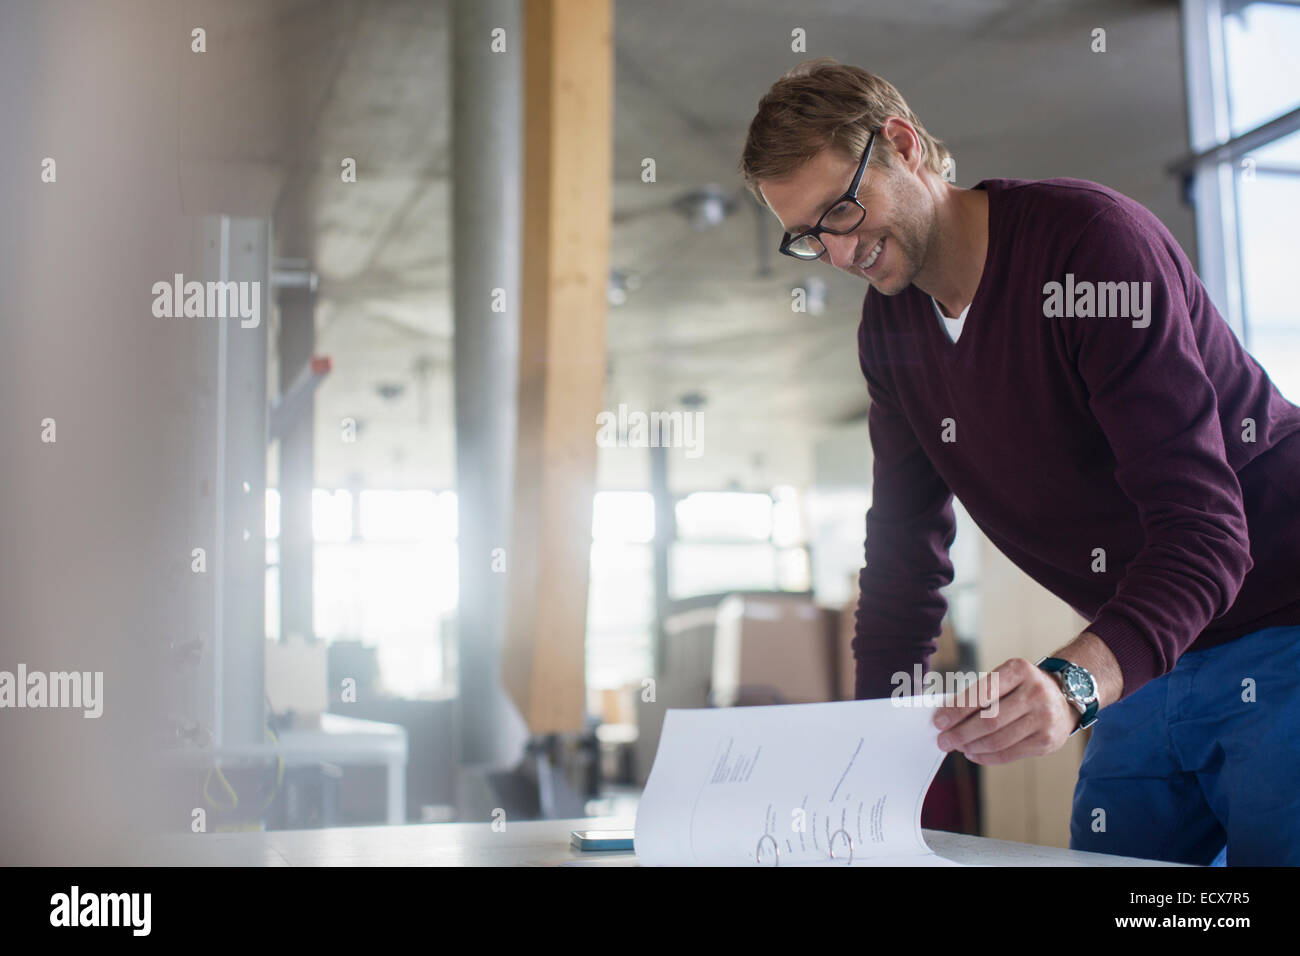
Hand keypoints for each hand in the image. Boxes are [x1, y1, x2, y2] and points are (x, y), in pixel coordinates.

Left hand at [931, 658, 1077, 764]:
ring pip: (998, 740)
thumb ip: (980, 694)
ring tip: (957, 747)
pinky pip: (1010, 753)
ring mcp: (1044, 718)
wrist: (1065, 695)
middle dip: (961, 733)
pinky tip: (973, 753)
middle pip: (989, 720)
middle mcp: (1035, 693)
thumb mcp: (1005, 678)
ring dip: (972, 747)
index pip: (982, 693)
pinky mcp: (1048, 741)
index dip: (957, 709)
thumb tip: (947, 717)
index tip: (939, 721)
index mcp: (1019, 670)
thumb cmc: (1022, 687)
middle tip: (943, 741)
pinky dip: (986, 757)